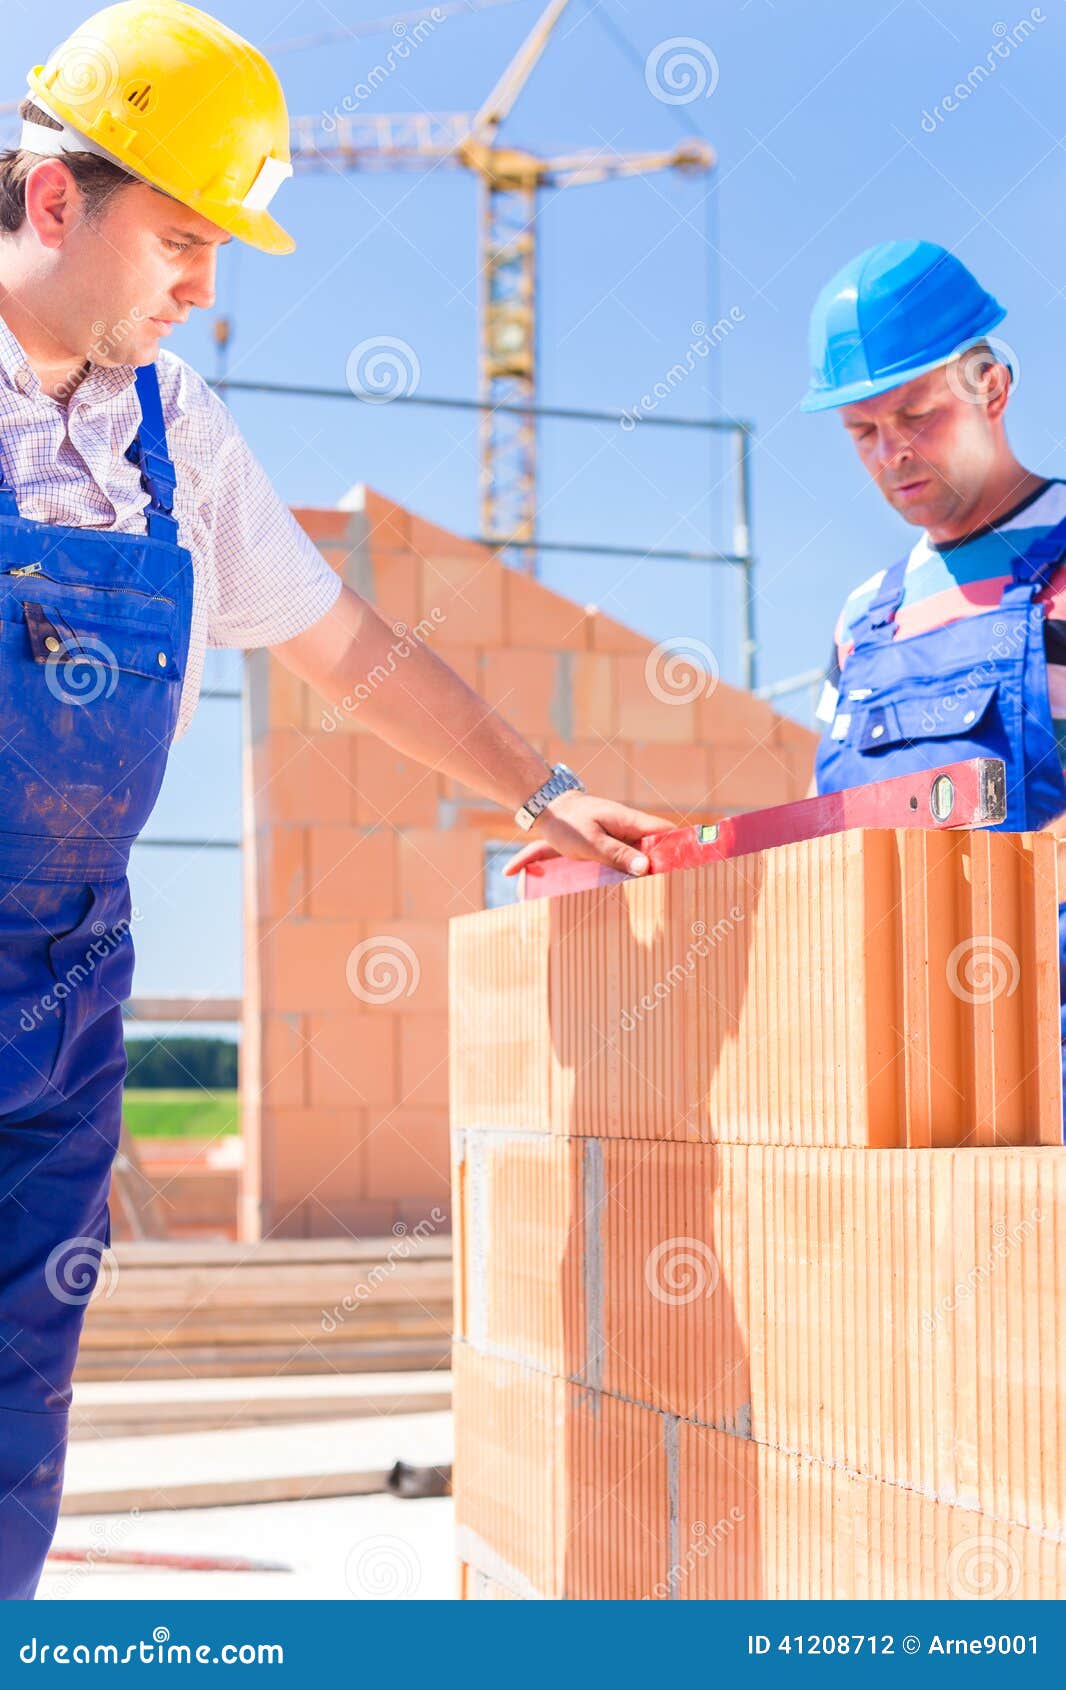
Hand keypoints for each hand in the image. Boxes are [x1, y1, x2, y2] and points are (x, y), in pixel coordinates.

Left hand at [500, 790, 674, 878]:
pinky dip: (634, 871)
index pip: (666, 831)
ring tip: (659, 895)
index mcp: (631, 821)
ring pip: (645, 855)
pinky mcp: (615, 845)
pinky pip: (631, 859)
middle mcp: (632, 828)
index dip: (680, 846)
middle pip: (659, 846)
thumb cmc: (569, 824)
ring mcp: (624, 837)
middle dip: (667, 865)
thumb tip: (645, 868)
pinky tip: (636, 889)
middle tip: (674, 890)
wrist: (550, 810)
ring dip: (650, 872)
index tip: (688, 867)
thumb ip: (616, 854)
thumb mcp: (590, 842)